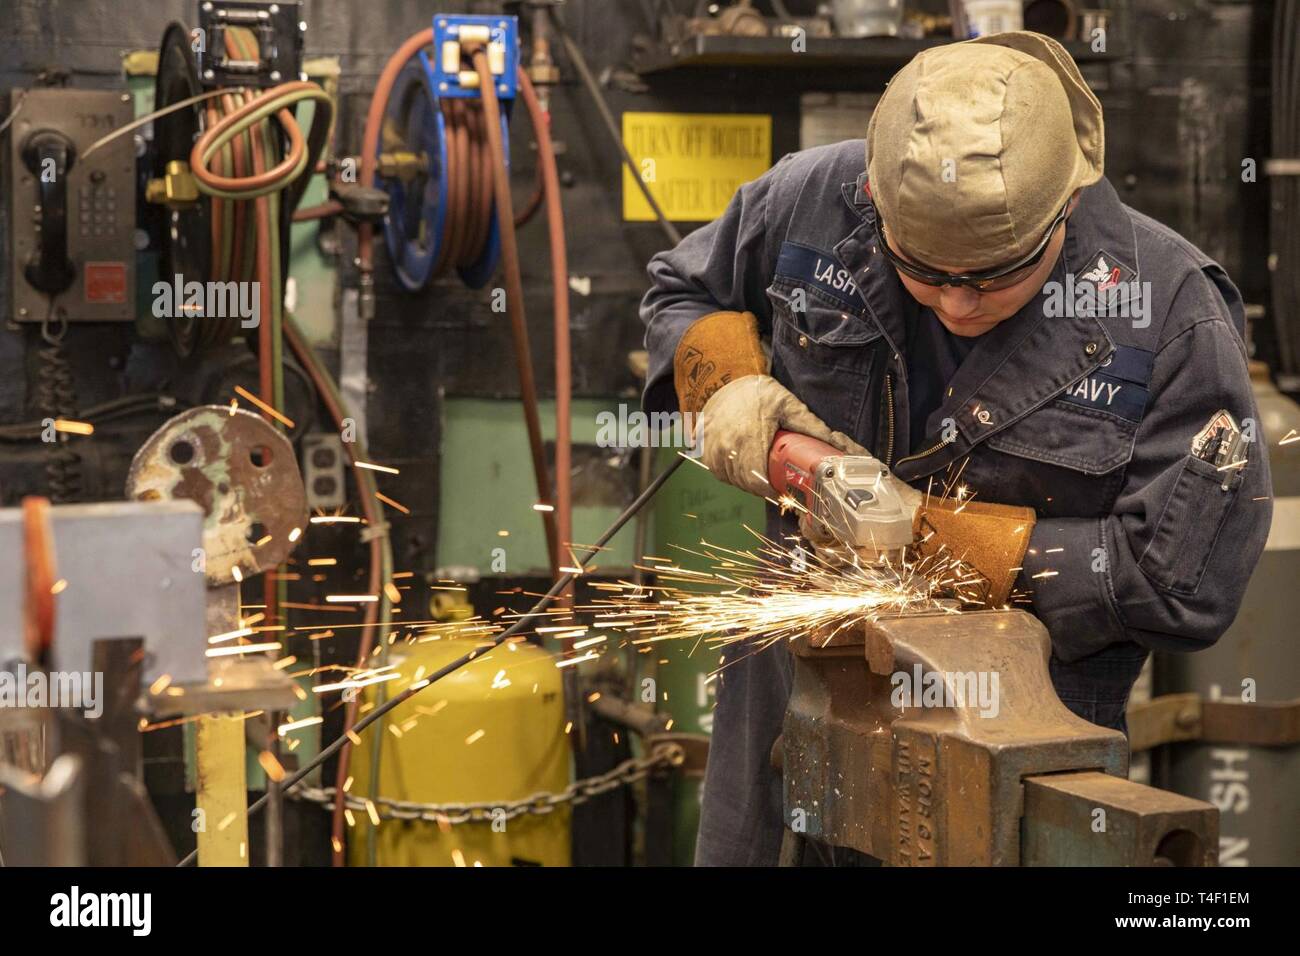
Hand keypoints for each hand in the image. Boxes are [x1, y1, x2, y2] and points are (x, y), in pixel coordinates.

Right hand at [696, 375, 870, 496]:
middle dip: (760, 486)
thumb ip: (814, 428)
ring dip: (744, 480)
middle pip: (744, 483)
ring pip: (730, 478)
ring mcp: (712, 448)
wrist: (728, 377)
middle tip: (774, 480)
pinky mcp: (704, 446)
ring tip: (759, 470)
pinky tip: (741, 462)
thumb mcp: (790, 406)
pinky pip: (716, 470)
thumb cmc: (759, 392)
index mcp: (749, 440)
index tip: (780, 487)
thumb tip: (842, 446)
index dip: (770, 490)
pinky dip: (729, 472)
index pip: (757, 482)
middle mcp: (727, 447)